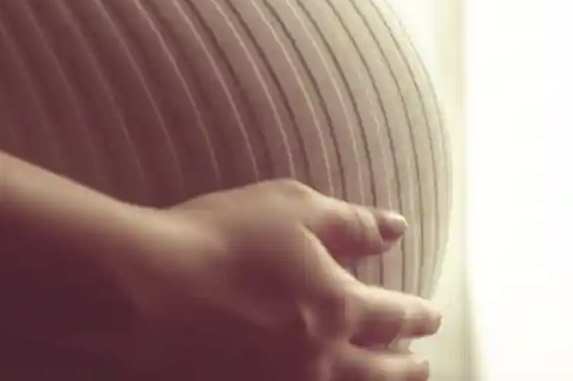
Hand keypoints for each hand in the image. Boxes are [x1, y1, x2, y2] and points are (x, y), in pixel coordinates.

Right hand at [104, 179, 439, 379]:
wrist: (141, 291)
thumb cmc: (219, 238)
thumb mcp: (293, 208)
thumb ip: (353, 222)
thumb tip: (398, 228)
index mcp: (339, 309)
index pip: (396, 315)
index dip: (418, 315)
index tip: (431, 316)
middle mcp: (320, 360)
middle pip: (382, 372)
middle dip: (406, 367)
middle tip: (421, 365)